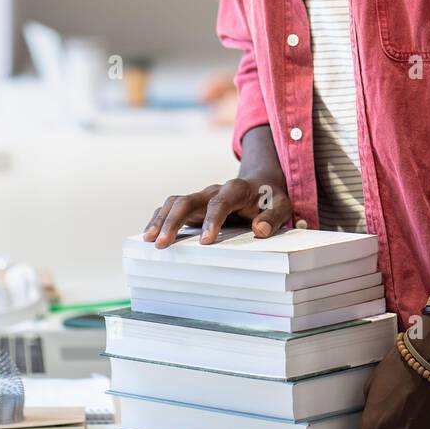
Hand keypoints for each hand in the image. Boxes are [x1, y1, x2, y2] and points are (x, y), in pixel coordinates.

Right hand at [143, 174, 292, 247]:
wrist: (261, 185)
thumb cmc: (270, 198)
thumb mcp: (281, 205)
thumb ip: (273, 217)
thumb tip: (260, 230)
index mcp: (236, 189)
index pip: (220, 202)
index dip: (212, 220)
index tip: (206, 242)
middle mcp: (213, 191)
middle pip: (187, 200)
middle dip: (173, 221)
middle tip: (162, 243)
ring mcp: (201, 198)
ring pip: (175, 203)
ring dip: (160, 220)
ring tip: (148, 241)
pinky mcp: (194, 206)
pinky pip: (172, 208)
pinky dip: (159, 219)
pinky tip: (149, 235)